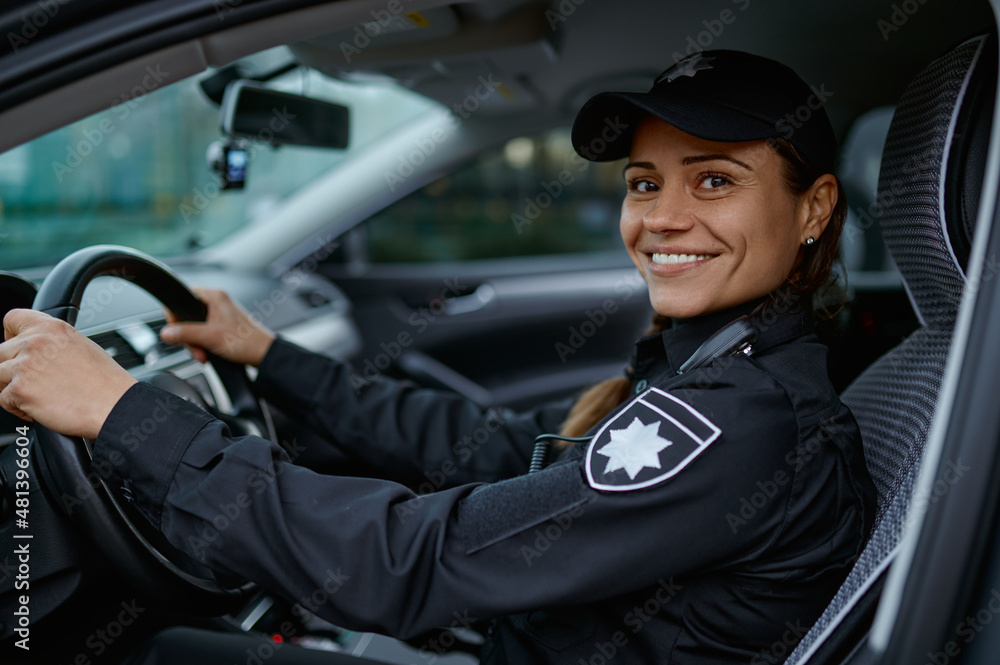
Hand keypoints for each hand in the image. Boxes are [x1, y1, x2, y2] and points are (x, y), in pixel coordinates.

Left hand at [0, 310, 136, 438]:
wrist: (114, 406)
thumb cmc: (105, 382)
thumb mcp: (81, 345)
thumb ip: (53, 342)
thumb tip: (36, 350)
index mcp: (52, 327)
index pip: (12, 319)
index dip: (11, 336)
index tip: (18, 350)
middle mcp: (35, 342)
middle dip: (10, 368)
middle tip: (32, 381)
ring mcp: (25, 365)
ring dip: (12, 388)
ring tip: (35, 397)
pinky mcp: (20, 390)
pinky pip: (2, 399)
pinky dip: (17, 408)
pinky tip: (39, 409)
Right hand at [160, 288, 274, 366]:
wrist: (265, 355)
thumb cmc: (246, 342)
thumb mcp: (210, 337)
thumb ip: (185, 333)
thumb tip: (165, 332)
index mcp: (214, 296)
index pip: (182, 296)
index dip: (175, 315)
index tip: (175, 331)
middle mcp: (217, 302)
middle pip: (187, 315)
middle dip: (187, 336)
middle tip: (194, 349)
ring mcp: (220, 314)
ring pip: (194, 327)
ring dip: (195, 343)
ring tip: (203, 355)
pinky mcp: (223, 326)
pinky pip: (204, 333)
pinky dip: (203, 344)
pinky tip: (207, 354)